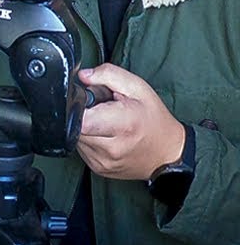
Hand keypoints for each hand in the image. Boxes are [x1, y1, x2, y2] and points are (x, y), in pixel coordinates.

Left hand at [76, 63, 184, 180]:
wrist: (168, 153)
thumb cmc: (154, 119)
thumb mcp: (138, 88)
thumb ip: (108, 75)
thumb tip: (83, 76)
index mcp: (123, 125)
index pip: (82, 118)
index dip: (80, 105)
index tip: (91, 100)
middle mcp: (111, 148)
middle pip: (75, 126)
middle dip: (84, 114)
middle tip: (101, 110)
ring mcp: (103, 161)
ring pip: (76, 137)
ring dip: (85, 127)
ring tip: (104, 122)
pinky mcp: (98, 168)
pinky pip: (81, 148)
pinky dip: (88, 138)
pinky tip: (104, 134)